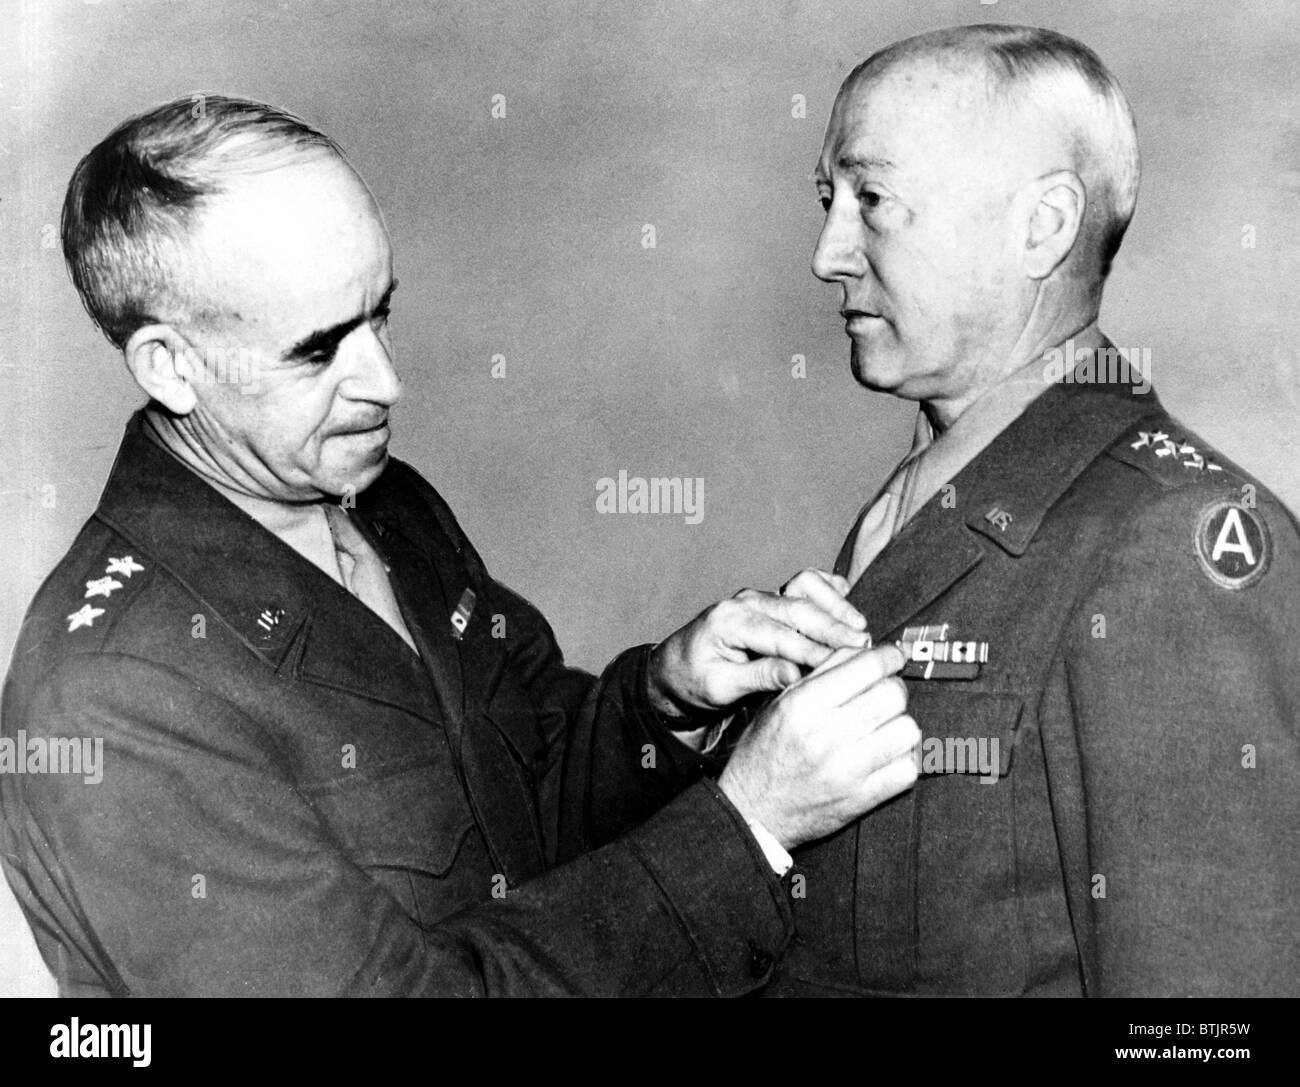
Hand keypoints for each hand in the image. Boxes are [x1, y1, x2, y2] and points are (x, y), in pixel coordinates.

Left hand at [646, 569, 868, 717]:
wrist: (676, 669)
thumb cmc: (694, 680)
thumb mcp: (720, 687)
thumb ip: (759, 677)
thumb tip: (798, 676)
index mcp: (730, 621)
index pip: (781, 635)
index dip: (816, 649)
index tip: (846, 663)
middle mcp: (747, 601)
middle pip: (799, 607)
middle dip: (834, 626)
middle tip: (864, 645)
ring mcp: (760, 596)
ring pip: (805, 586)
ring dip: (835, 605)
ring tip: (859, 628)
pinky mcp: (771, 599)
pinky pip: (805, 583)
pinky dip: (829, 589)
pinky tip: (849, 605)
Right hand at [717, 644, 918, 849]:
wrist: (754, 810)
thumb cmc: (764, 753)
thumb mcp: (781, 703)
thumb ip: (822, 672)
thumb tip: (865, 650)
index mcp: (803, 706)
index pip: (867, 667)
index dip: (888, 657)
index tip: (892, 658)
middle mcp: (826, 735)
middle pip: (893, 695)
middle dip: (893, 688)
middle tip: (883, 693)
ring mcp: (848, 770)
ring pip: (907, 730)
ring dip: (899, 724)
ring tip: (883, 726)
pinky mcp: (862, 798)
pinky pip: (908, 769)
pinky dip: (902, 759)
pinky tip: (886, 754)